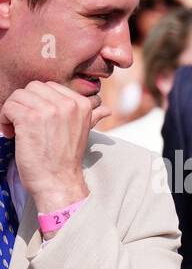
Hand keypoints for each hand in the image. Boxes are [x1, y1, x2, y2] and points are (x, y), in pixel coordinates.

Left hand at [0, 81, 101, 213]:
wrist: (58, 181)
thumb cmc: (66, 158)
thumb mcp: (83, 133)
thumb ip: (92, 117)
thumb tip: (105, 110)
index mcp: (81, 104)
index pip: (48, 86)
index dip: (39, 102)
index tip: (40, 121)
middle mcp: (67, 104)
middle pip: (32, 88)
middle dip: (25, 105)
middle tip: (26, 125)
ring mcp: (48, 110)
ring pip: (18, 96)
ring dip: (12, 112)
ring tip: (18, 130)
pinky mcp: (30, 119)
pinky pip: (8, 107)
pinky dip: (5, 121)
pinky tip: (13, 135)